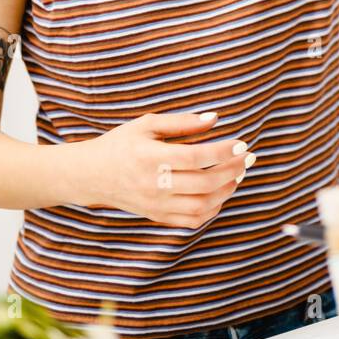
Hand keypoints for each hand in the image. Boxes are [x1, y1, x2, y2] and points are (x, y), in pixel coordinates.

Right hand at [71, 111, 252, 228]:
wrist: (90, 175)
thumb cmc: (121, 144)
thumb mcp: (146, 124)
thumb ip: (182, 122)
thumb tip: (215, 118)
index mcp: (149, 157)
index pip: (195, 157)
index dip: (223, 151)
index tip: (242, 144)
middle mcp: (153, 184)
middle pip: (204, 183)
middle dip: (233, 170)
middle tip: (248, 158)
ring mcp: (155, 204)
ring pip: (202, 205)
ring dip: (226, 190)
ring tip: (237, 174)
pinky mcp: (157, 216)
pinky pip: (192, 220)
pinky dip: (213, 209)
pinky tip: (221, 192)